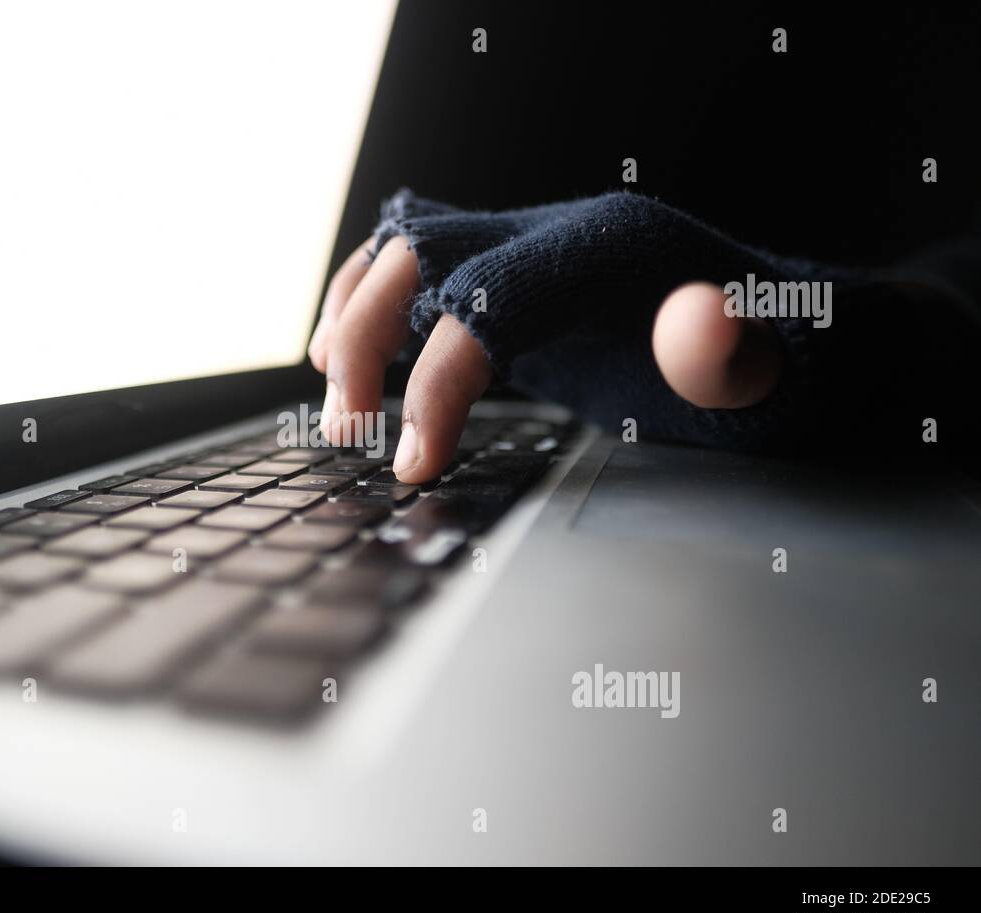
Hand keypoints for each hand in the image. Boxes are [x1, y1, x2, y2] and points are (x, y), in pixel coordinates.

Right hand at [309, 236, 783, 483]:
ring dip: (355, 313)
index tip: (416, 463)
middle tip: (350, 429)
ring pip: (405, 246)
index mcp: (609, 247)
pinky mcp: (515, 279)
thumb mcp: (776, 376)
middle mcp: (556, 232)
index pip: (490, 302)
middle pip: (423, 253)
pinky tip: (351, 355)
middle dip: (369, 338)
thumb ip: (739, 354)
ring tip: (338, 393)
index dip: (439, 382)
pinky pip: (417, 269)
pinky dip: (369, 303)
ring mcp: (530, 248)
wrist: (790, 339)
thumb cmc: (779, 370)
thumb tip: (705, 322)